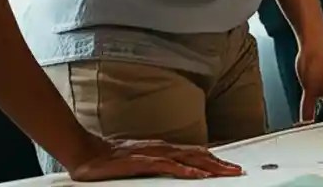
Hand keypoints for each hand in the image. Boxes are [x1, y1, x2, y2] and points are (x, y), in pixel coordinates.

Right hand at [67, 137, 242, 180]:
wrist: (85, 153)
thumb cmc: (110, 160)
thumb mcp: (141, 162)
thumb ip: (159, 166)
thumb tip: (176, 171)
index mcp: (163, 149)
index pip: (196, 153)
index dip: (215, 159)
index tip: (230, 167)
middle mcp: (162, 148)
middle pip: (198, 154)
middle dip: (219, 163)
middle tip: (237, 171)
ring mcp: (152, 154)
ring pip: (188, 158)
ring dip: (209, 166)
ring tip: (226, 172)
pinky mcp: (140, 161)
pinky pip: (167, 166)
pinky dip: (185, 170)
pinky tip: (197, 174)